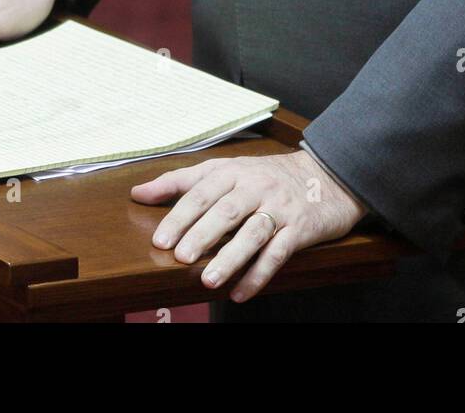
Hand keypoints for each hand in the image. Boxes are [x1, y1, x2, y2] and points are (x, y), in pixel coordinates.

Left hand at [130, 149, 367, 301]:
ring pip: (254, 232)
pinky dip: (259, 274)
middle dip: (203, 234)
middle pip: (227, 210)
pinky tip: (241, 293)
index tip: (161, 240)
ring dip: (231, 258)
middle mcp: (257, 187)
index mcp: (235, 171)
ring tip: (208, 280)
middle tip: (181, 257)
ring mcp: (280, 208)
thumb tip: (138, 193)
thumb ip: (182, 182)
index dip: (181, 215)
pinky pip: (279, 253)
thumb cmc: (267, 176)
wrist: (326, 176)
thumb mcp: (226, 169)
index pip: (203, 191)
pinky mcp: (300, 229)